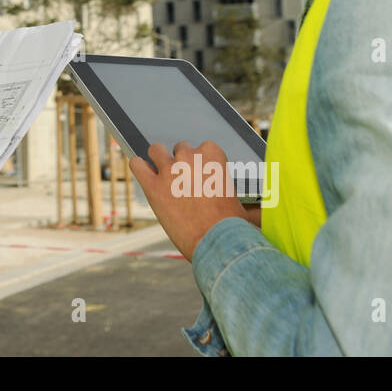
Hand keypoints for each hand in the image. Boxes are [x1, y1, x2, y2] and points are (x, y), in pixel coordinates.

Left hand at [129, 140, 251, 261]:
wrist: (217, 243)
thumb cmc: (233, 226)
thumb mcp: (240, 200)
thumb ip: (239, 190)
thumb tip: (254, 198)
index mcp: (213, 156)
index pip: (204, 146)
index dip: (203, 162)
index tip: (203, 174)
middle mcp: (189, 158)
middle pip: (180, 147)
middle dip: (182, 162)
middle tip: (185, 181)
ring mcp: (169, 170)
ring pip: (156, 150)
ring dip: (159, 160)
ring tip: (163, 175)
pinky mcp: (152, 186)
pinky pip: (138, 165)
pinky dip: (140, 167)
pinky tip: (144, 174)